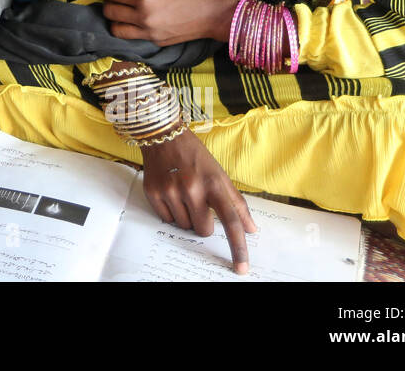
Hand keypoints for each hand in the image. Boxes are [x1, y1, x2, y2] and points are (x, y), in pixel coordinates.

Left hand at [97, 0, 237, 45]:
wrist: (210, 15)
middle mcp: (142, 17)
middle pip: (110, 12)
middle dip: (107, 3)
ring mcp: (147, 33)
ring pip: (115, 29)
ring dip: (113, 19)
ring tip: (120, 11)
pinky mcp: (153, 42)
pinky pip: (130, 37)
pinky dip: (126, 28)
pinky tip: (132, 21)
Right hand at [142, 130, 257, 274]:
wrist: (164, 136)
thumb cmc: (195, 156)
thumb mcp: (219, 174)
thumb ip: (237, 202)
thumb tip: (251, 229)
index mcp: (214, 183)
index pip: (231, 221)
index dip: (238, 247)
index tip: (241, 268)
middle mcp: (192, 188)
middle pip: (204, 230)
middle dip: (204, 222)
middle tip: (199, 203)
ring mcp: (171, 191)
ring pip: (184, 227)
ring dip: (186, 217)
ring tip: (182, 194)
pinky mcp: (153, 193)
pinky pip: (166, 219)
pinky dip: (171, 212)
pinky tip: (170, 193)